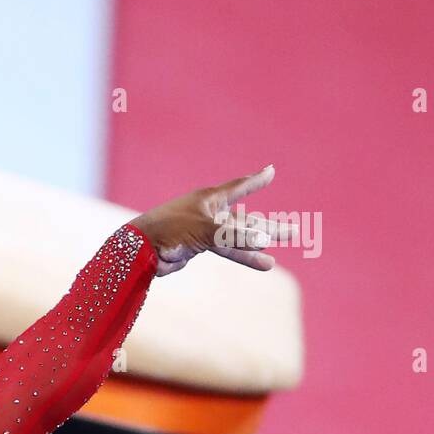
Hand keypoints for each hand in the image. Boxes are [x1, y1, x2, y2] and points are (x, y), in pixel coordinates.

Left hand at [128, 165, 297, 276]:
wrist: (138, 250)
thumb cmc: (169, 230)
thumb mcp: (206, 230)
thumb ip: (235, 236)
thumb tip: (265, 239)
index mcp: (210, 199)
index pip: (239, 186)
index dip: (256, 180)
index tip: (271, 171)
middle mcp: (209, 212)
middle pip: (246, 219)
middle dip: (269, 226)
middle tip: (295, 231)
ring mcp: (204, 230)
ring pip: (238, 238)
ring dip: (258, 246)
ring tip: (277, 257)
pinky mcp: (198, 247)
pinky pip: (227, 250)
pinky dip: (244, 255)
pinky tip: (263, 263)